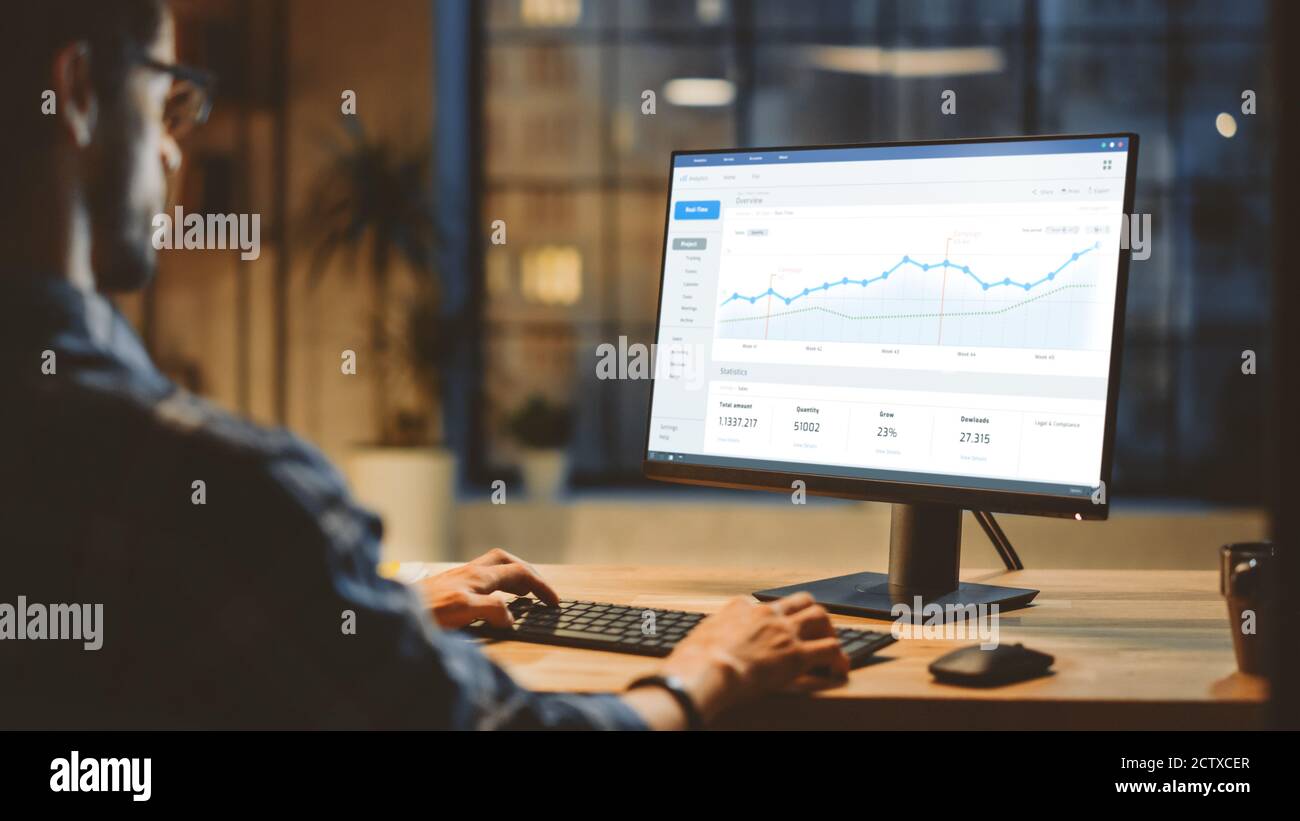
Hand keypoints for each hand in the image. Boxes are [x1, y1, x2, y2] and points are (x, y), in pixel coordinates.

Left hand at [418, 549, 558, 629]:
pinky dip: (495, 585)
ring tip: (522, 593)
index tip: (554, 602)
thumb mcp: (463, 611)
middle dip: (528, 572)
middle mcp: (470, 572)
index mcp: (479, 576)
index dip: (540, 586)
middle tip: (540, 590)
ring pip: (493, 567)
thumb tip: (510, 616)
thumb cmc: (426, 612)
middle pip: (507, 561)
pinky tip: (491, 599)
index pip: (519, 573)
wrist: (396, 611)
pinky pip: (481, 578)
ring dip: (511, 576)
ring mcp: (458, 578)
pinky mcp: (448, 587)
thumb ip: (492, 610)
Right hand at [653, 593, 847, 723]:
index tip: (778, 628)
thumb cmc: (696, 659)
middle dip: (812, 613)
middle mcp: (767, 614)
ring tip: (831, 647)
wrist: (707, 670)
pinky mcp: (797, 654)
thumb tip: (706, 637)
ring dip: (829, 631)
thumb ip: (711, 631)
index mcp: (741, 608)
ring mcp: (784, 632)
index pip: (766, 604)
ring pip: (821, 618)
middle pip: (801, 601)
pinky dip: (838, 659)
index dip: (776, 617)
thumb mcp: (699, 634)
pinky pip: (829, 650)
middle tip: (817, 629)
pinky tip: (840, 669)